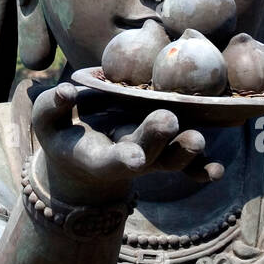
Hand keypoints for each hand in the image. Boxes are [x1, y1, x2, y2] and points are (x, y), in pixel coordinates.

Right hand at [31, 82, 222, 205]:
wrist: (84, 153)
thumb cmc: (62, 131)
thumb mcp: (47, 120)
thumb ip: (52, 107)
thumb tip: (66, 92)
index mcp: (96, 157)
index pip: (110, 160)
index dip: (122, 158)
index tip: (133, 157)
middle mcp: (127, 159)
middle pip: (146, 154)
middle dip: (157, 139)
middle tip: (168, 119)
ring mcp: (150, 158)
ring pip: (171, 159)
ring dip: (186, 152)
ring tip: (197, 139)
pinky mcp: (165, 150)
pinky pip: (187, 164)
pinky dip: (200, 169)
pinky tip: (216, 171)